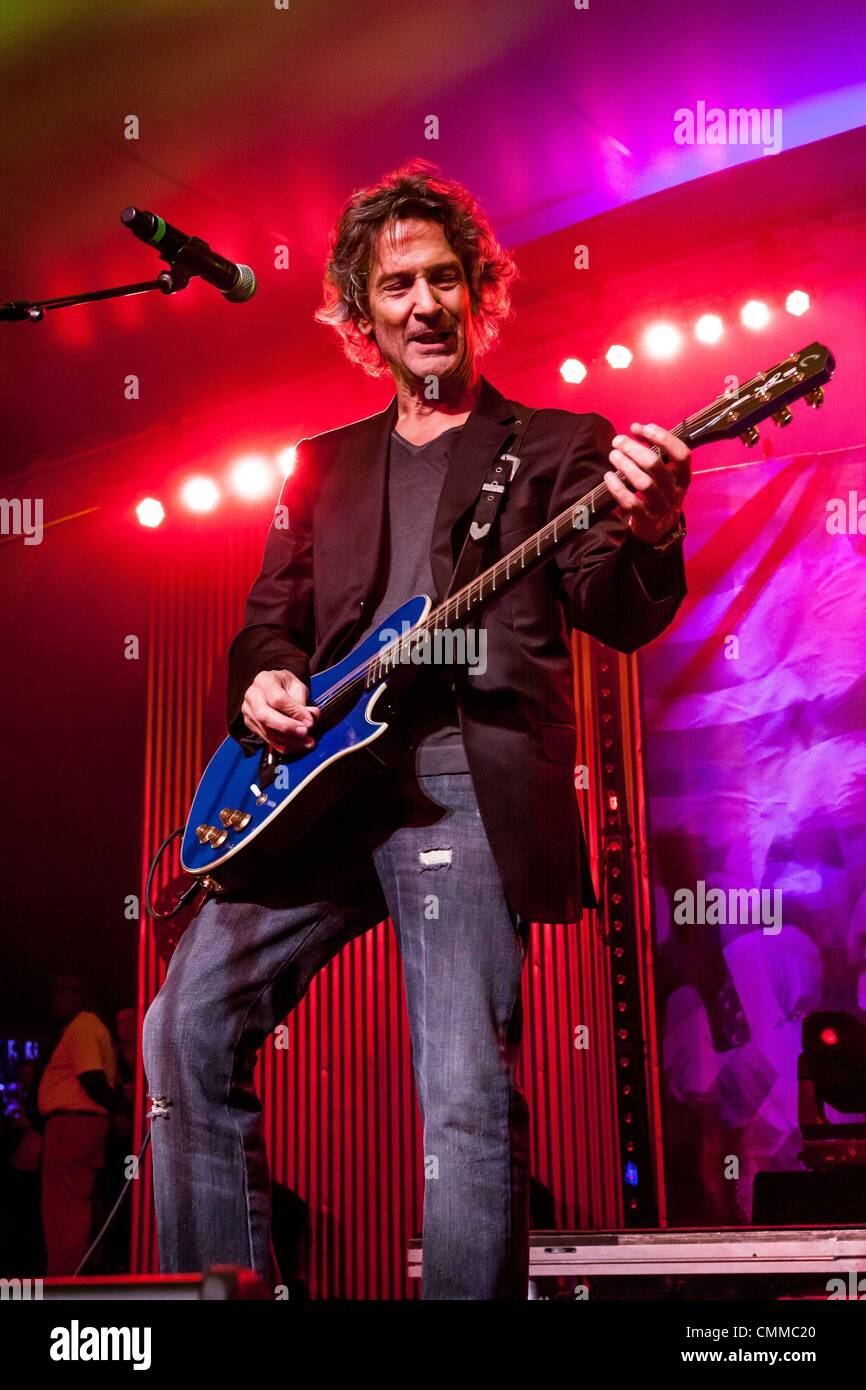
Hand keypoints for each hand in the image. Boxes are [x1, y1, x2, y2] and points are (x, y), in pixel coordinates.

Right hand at [241, 670, 319, 753]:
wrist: (273, 687)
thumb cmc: (286, 686)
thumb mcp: (297, 686)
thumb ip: (302, 702)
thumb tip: (308, 721)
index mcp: (264, 680)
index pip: (277, 699)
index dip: (294, 712)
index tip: (309, 720)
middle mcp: (252, 696)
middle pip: (264, 716)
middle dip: (287, 727)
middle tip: (305, 733)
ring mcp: (248, 712)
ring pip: (266, 731)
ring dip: (289, 740)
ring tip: (307, 743)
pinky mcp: (251, 725)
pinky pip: (267, 739)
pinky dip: (283, 745)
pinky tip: (297, 746)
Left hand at [604, 422, 690, 544]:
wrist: (658, 528)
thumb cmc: (658, 491)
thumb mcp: (663, 472)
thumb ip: (652, 449)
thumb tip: (636, 427)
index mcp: (683, 477)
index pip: (681, 454)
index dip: (664, 438)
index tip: (643, 428)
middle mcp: (674, 491)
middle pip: (656, 466)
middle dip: (634, 449)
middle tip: (618, 441)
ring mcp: (661, 507)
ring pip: (644, 484)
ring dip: (626, 466)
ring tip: (613, 455)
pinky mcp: (646, 520)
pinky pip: (631, 503)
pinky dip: (618, 488)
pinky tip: (608, 476)